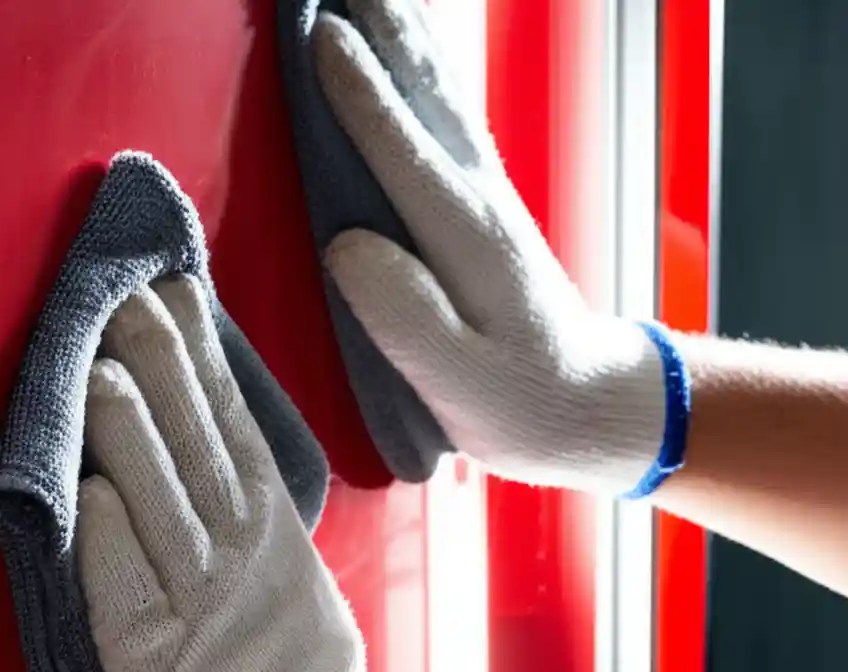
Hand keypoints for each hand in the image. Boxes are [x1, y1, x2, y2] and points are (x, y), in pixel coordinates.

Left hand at [76, 276, 381, 671]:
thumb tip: (201, 413)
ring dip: (131, 434)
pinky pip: (126, 589)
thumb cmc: (280, 655)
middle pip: (199, 446)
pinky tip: (89, 488)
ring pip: (163, 505)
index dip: (205, 354)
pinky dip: (110, 538)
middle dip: (164, 367)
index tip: (179, 289)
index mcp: (270, 524)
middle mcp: (240, 556)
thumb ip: (241, 498)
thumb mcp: (284, 565)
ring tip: (101, 369)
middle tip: (129, 297)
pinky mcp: (149, 661)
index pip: (234, 420)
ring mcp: (198, 606)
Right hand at [312, 0, 685, 494]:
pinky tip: (401, 43)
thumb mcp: (457, 379)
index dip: (358, 90)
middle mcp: (476, 196)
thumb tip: (346, 245)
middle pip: (423, 93)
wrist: (587, 400)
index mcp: (463, 236)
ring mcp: (480, 190)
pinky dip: (415, 64)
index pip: (402, 145)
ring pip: (436, 90)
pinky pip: (440, 110)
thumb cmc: (518, 398)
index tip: (319, 34)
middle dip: (380, 28)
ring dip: (398, 31)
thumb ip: (402, 313)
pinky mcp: (477, 197)